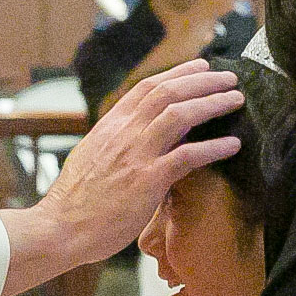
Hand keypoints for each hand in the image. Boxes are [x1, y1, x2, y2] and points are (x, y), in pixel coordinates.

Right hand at [0, 62, 241, 295]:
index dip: (177, 73)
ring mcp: (136, 154)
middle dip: (202, 80)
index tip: (200, 67)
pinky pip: (188, 156)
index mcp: (109, 126)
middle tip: (228, 77)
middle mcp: (123, 133)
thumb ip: (118, 144)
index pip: (146, 88)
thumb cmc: (75, 202)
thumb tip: (142, 138)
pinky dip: (214, 148)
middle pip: (167, 92)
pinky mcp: (147, 180)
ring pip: (180, 114)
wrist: (59, 228)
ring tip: (236, 99)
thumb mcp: (92, 159)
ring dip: (212, 103)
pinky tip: (233, 145)